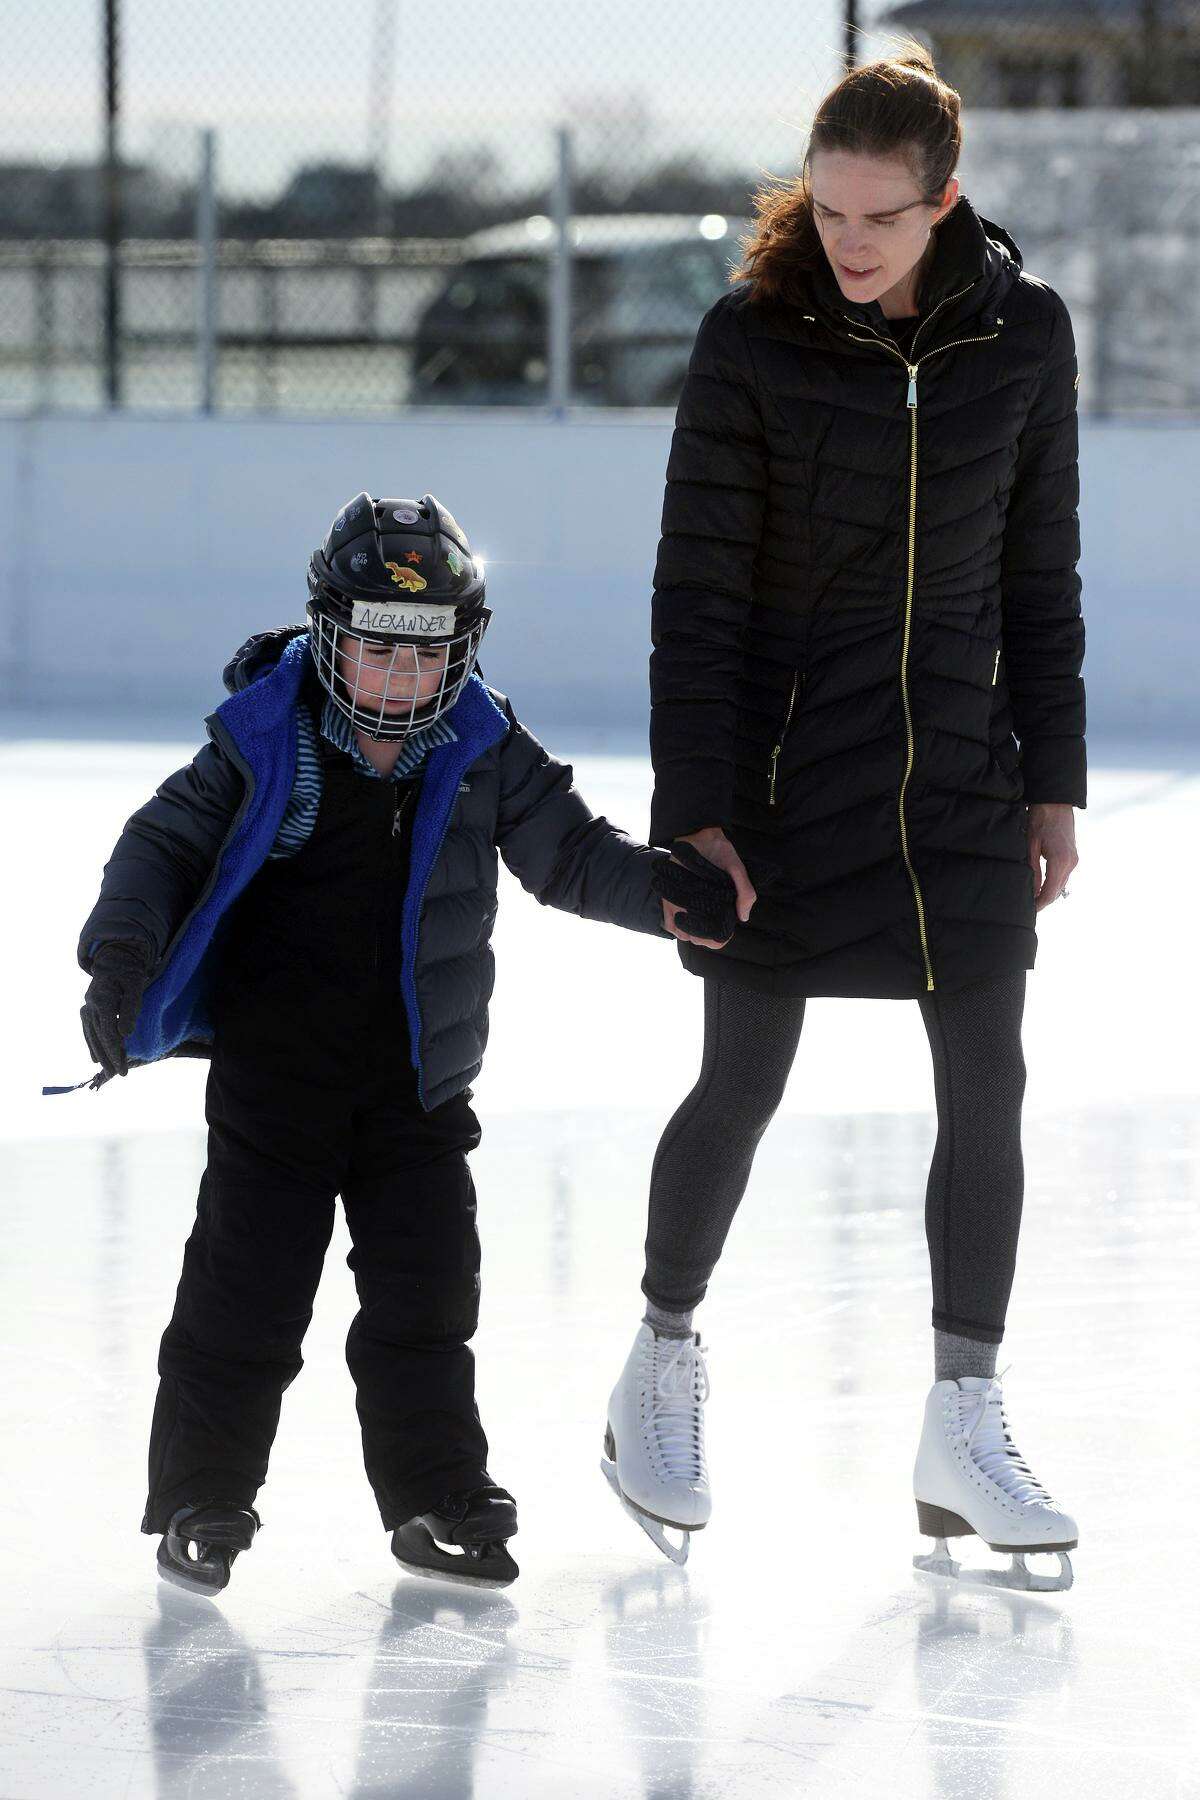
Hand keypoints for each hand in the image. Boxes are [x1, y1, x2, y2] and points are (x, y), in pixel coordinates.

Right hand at [81, 941, 153, 1076]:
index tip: (124, 1068)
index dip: (115, 1053)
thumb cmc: (129, 971)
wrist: (114, 958)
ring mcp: (86, 1008)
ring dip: (100, 1054)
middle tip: (120, 1074)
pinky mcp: (87, 1009)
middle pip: (99, 1038)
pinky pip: (87, 1031)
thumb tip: (125, 1034)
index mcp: (103, 1000)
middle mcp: (91, 1006)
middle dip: (109, 1058)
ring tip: (109, 1071)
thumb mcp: (136, 986)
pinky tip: (95, 1057)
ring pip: (91, 1036)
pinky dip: (91, 1044)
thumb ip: (131, 1009)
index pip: (109, 1033)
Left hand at [661, 827, 757, 948]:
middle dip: (699, 938)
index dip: (716, 940)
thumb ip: (745, 892)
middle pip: (699, 937)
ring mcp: (687, 904)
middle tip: (697, 931)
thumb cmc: (720, 852)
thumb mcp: (737, 869)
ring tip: (686, 923)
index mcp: (720, 905)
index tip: (713, 937)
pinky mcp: (671, 898)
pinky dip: (671, 923)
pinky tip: (675, 918)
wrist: (698, 835)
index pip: (719, 935)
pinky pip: (668, 919)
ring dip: (684, 932)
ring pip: (683, 932)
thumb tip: (743, 918)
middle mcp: (704, 908)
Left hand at [1027, 803, 1077, 911]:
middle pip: (1057, 891)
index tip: (1029, 912)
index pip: (1050, 892)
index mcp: (1061, 861)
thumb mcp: (1031, 845)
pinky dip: (1052, 884)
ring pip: (1061, 884)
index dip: (1039, 904)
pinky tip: (1040, 886)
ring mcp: (1074, 859)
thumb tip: (1032, 892)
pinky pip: (1063, 875)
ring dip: (1048, 893)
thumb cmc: (1040, 819)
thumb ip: (1032, 870)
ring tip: (1031, 899)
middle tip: (1028, 909)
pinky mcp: (1072, 855)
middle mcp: (1071, 863)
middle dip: (1043, 901)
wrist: (1055, 801)